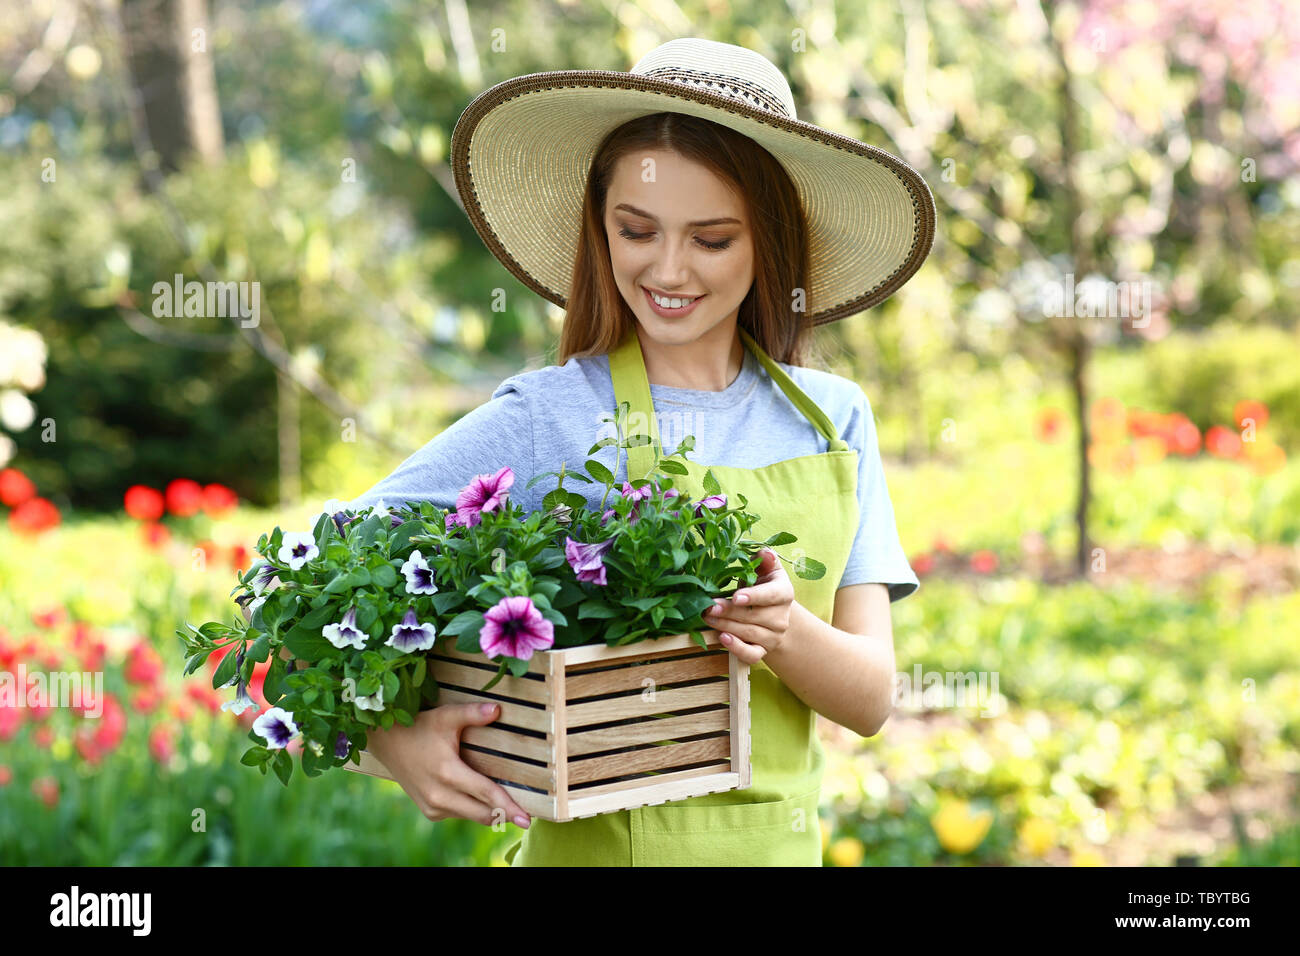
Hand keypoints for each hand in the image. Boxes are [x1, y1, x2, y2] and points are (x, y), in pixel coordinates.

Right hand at [365, 702, 532, 829]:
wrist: (387, 743)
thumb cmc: (419, 727)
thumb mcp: (445, 716)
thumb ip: (472, 713)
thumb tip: (498, 709)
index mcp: (447, 773)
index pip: (486, 794)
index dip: (509, 807)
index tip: (527, 820)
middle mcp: (440, 795)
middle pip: (482, 813)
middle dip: (504, 815)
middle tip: (526, 817)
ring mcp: (433, 806)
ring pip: (471, 815)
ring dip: (489, 812)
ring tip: (506, 805)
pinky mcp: (430, 811)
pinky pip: (459, 813)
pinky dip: (472, 809)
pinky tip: (479, 798)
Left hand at [703, 548, 794, 663]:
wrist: (773, 614)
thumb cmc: (763, 586)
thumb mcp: (766, 570)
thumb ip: (765, 560)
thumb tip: (764, 552)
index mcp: (784, 593)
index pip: (771, 595)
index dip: (754, 597)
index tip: (736, 597)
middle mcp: (782, 617)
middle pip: (754, 616)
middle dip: (729, 612)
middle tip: (708, 606)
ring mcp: (774, 637)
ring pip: (749, 634)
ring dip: (726, 626)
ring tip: (708, 617)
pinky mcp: (764, 651)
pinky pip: (752, 655)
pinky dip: (737, 649)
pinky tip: (723, 638)